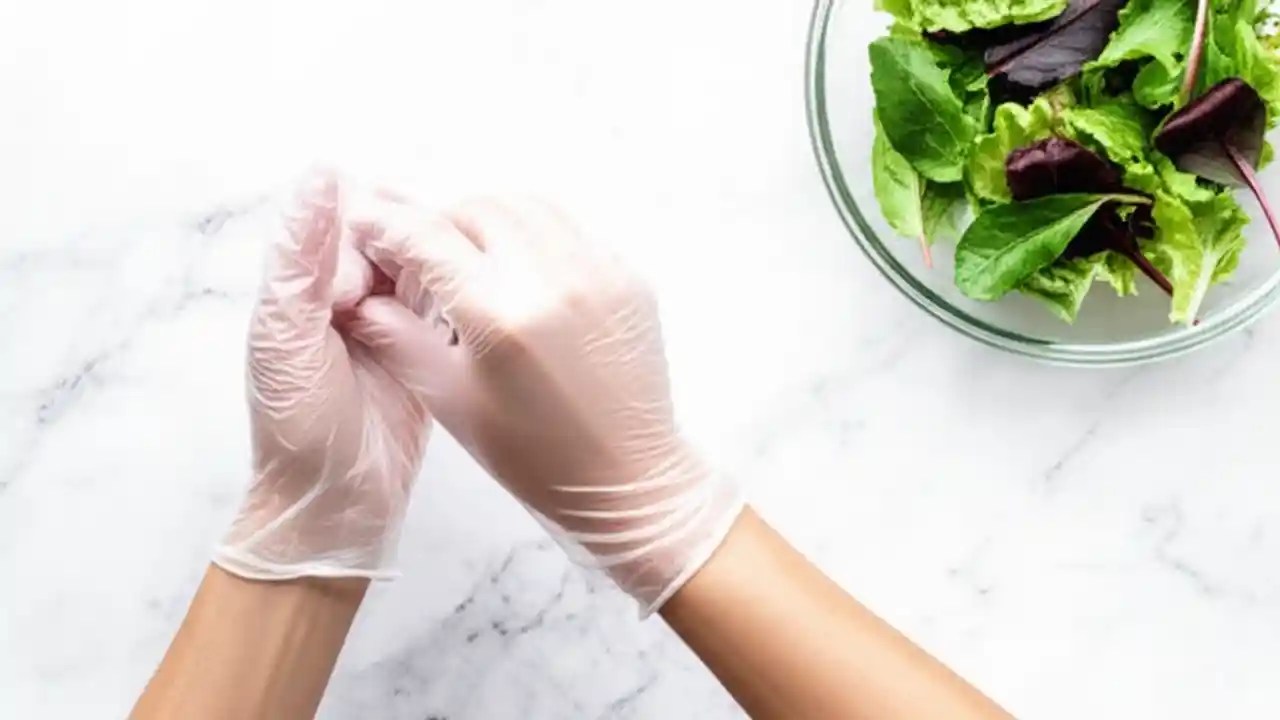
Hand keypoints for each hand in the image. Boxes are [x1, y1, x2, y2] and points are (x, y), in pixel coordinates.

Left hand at [213, 174, 434, 579]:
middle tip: (432, 267)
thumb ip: (302, 259)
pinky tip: (478, 291)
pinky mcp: (425, 351)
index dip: (370, 231)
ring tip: (461, 275)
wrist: (335, 506)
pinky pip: (445, 307)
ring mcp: (389, 325)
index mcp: (305, 286)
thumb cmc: (298, 428)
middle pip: (390, 238)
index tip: (383, 260)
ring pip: (422, 268)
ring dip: (440, 265)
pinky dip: (458, 295)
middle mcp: (347, 299)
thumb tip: (321, 177)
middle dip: (413, 241)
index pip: (347, 225)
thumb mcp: (287, 336)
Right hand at [348, 196, 742, 612]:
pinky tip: (524, 277)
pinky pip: (570, 230)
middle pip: (477, 208)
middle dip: (441, 223)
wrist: (627, 476)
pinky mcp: (629, 277)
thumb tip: (361, 294)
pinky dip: (536, 238)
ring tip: (475, 261)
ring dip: (490, 222)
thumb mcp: (449, 398)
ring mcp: (598, 273)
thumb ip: (397, 335)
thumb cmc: (534, 453)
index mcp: (500, 316)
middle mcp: (553, 281)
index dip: (387, 223)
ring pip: (527, 207)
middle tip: (425, 255)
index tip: (368, 220)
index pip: (428, 237)